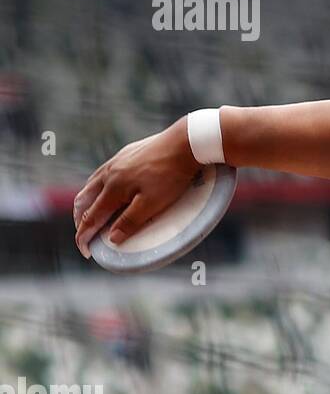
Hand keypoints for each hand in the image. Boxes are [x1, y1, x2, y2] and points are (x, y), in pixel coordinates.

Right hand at [73, 118, 199, 258]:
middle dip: (80, 220)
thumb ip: (130, 221)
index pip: (91, 217)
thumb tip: (112, 238)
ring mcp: (116, 161)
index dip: (85, 236)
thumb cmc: (171, 174)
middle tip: (84, 234)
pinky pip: (103, 173)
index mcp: (113, 188)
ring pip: (91, 185)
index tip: (85, 251)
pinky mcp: (126, 153)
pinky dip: (97, 187)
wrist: (185, 142)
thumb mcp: (153, 203)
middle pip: (84, 200)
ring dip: (86, 202)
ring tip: (90, 214)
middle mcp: (109, 174)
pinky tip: (106, 188)